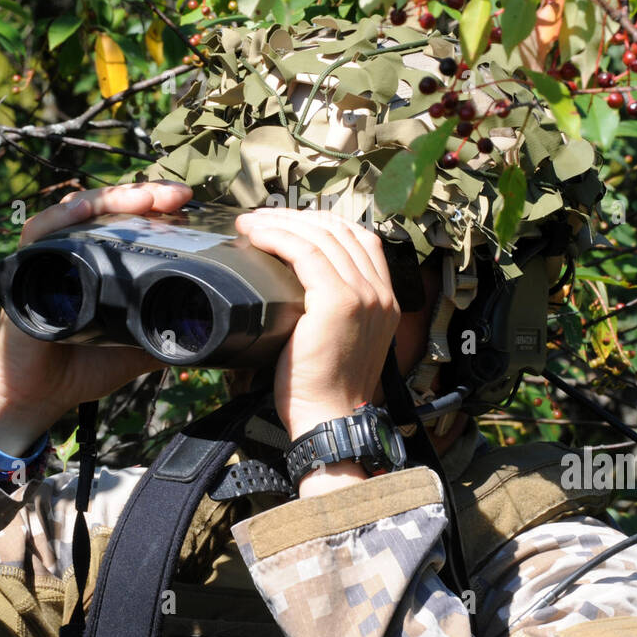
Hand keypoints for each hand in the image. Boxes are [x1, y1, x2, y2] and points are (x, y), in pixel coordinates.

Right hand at [0, 181, 192, 455]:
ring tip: (145, 197)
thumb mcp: (137, 345)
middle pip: (108, 206)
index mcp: (103, 262)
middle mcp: (75, 251)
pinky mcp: (25, 271)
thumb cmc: (83, 367)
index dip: (157, 204)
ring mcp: (50, 257)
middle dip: (144, 194)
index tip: (187, 201)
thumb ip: (166, 330)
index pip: (130, 217)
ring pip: (79, 210)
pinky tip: (83, 209)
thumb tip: (210, 328)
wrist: (38, 397)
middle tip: (177, 195)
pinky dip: (60, 217)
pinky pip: (39, 233)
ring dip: (112, 198)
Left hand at [234, 208, 400, 495]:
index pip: (360, 239)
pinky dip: (276, 237)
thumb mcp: (342, 339)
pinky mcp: (338, 302)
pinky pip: (305, 252)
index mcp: (385, 299)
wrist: (330, 418)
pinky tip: (256, 236)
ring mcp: (363, 295)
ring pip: (320, 236)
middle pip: (339, 230)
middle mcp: (379, 292)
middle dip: (296, 217)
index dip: (323, 223)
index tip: (290, 223)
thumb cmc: (324, 387)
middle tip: (261, 219)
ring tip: (251, 224)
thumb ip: (334, 307)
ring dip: (280, 222)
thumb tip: (297, 282)